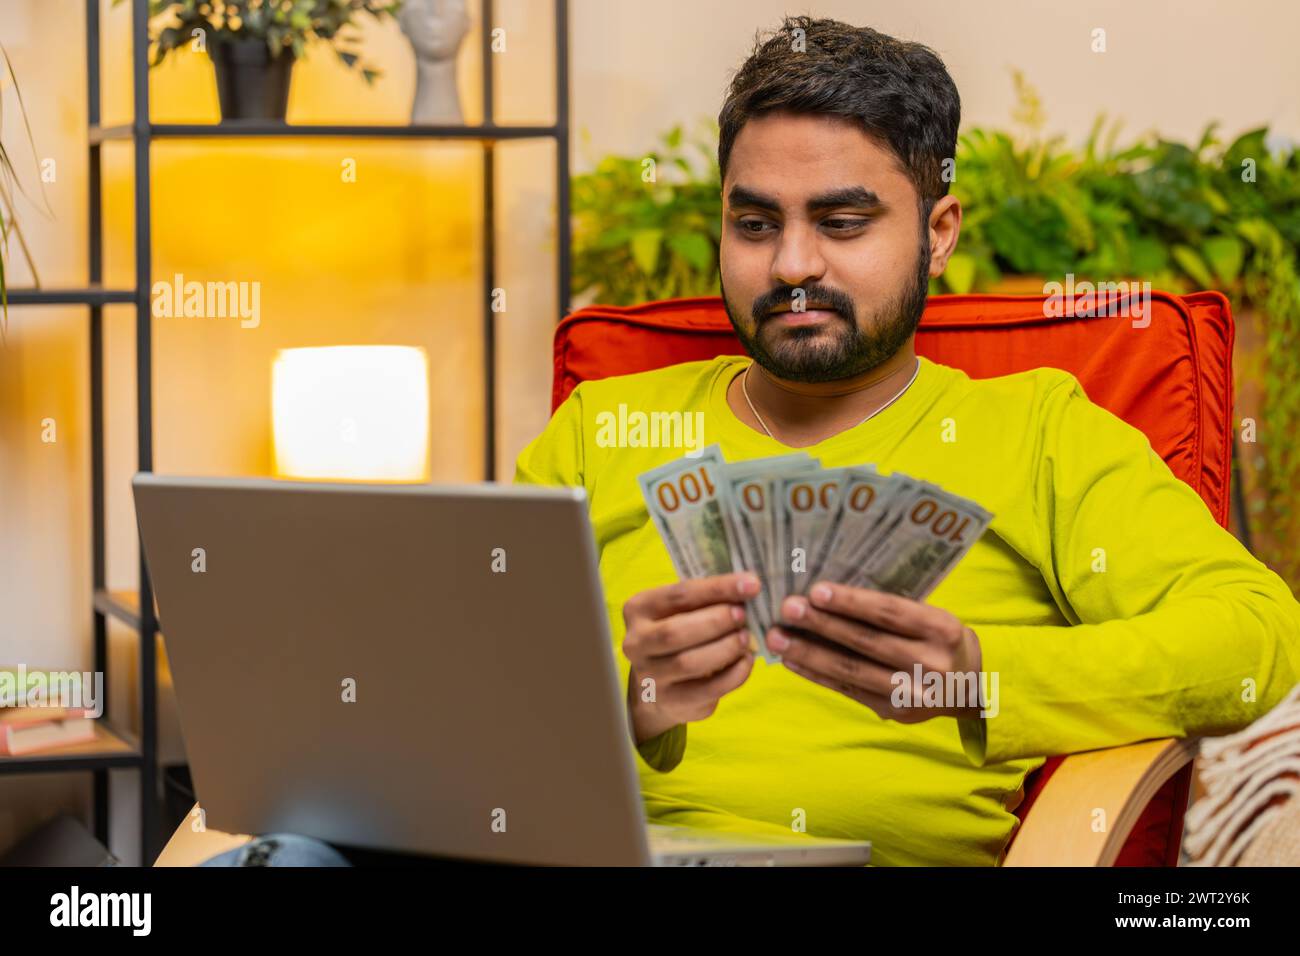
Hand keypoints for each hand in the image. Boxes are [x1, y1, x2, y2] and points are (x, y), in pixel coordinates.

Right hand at [622, 572, 759, 744]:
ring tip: (746, 638)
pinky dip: (733, 674)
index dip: (718, 588)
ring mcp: (649, 676)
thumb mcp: (682, 612)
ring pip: (689, 662)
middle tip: (744, 615)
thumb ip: (707, 600)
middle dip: (717, 621)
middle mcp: (636, 642)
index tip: (752, 584)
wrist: (658, 689)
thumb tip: (748, 587)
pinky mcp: (669, 702)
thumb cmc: (678, 638)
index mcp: (638, 609)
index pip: (679, 594)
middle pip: (676, 631)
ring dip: (726, 648)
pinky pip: (706, 690)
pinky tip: (746, 661)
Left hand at [767, 581, 983, 722]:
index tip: (816, 591)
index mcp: (942, 630)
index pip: (890, 613)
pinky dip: (817, 674)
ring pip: (852, 670)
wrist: (970, 687)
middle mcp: (931, 664)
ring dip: (809, 653)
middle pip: (866, 641)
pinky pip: (848, 690)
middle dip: (821, 625)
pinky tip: (792, 660)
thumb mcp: (930, 616)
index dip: (851, 602)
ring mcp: (913, 693)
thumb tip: (828, 593)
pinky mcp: (895, 712)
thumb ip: (891, 609)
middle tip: (787, 610)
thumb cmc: (938, 639)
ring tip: (778, 638)